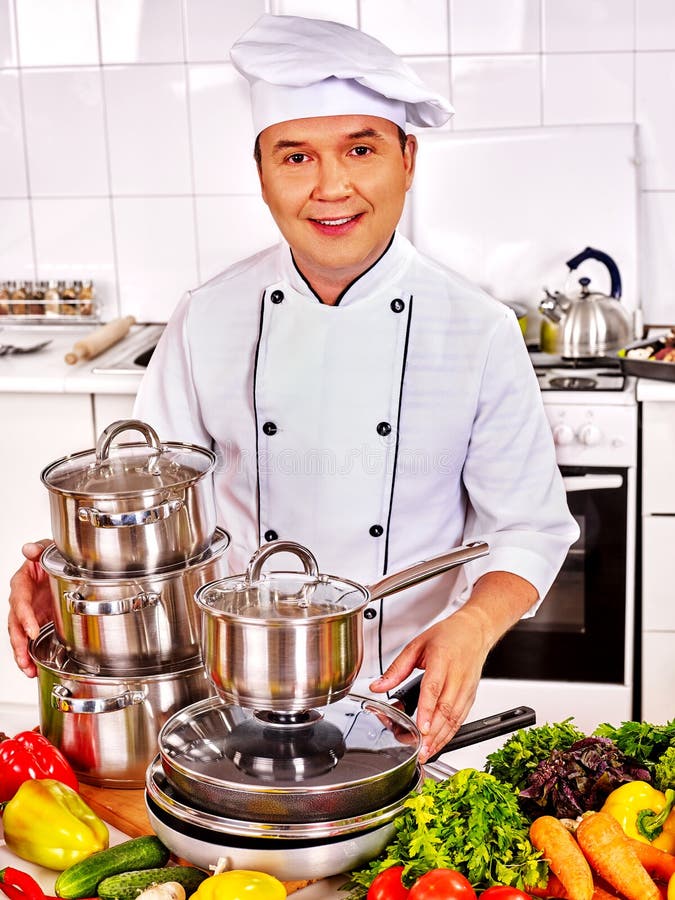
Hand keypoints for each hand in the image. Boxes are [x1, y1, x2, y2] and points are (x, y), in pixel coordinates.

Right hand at [8, 540, 52, 676]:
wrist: (62, 563)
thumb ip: (39, 549)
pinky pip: (30, 640)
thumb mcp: (48, 549)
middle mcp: (22, 600)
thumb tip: (28, 549)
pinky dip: (31, 654)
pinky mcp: (37, 621)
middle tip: (25, 659)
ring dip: (22, 654)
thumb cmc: (52, 555)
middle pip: (15, 624)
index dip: (25, 617)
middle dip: (19, 644)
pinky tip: (35, 669)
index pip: (20, 602)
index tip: (32, 631)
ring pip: (19, 636)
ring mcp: (29, 612)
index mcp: (22, 582)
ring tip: (28, 670)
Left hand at [369, 571, 538, 762]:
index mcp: (441, 660)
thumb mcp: (416, 645)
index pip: (433, 688)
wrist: (475, 631)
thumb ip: (396, 669)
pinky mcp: (471, 696)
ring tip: (427, 752)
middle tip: (420, 750)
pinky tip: (439, 744)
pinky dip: (450, 734)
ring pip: (455, 718)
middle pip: (446, 709)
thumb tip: (377, 686)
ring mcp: (466, 688)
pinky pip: (461, 719)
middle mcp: (456, 676)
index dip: (427, 709)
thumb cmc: (448, 636)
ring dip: (442, 738)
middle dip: (433, 733)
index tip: (422, 727)